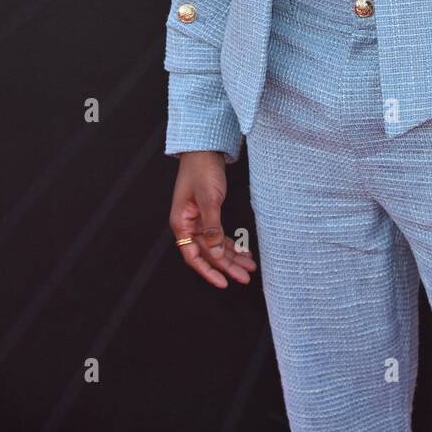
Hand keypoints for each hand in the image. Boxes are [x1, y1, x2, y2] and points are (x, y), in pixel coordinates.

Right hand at [169, 150, 256, 289]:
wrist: (204, 149)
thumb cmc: (201, 170)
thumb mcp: (209, 199)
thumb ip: (212, 227)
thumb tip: (215, 253)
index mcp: (181, 223)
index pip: (192, 256)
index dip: (208, 271)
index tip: (223, 282)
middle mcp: (188, 225)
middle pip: (207, 253)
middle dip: (226, 266)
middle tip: (244, 277)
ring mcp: (198, 220)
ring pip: (215, 246)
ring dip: (232, 257)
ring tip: (249, 267)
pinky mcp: (209, 214)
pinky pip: (219, 235)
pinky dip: (231, 244)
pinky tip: (244, 251)